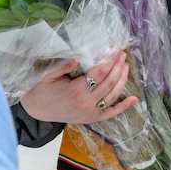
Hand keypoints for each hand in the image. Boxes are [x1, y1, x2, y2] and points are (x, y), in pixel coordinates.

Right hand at [20, 50, 137, 123]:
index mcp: (76, 90)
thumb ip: (63, 66)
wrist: (36, 111)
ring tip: (126, 67)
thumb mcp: (49, 75)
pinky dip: (123, 107)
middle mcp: (86, 102)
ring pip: (112, 95)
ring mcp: (90, 112)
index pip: (99, 72)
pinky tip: (134, 98)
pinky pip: (110, 113)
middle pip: (108, 82)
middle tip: (123, 55)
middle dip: (118, 67)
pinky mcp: (91, 119)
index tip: (116, 50)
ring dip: (122, 80)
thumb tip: (77, 57)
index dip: (109, 60)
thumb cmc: (42, 90)